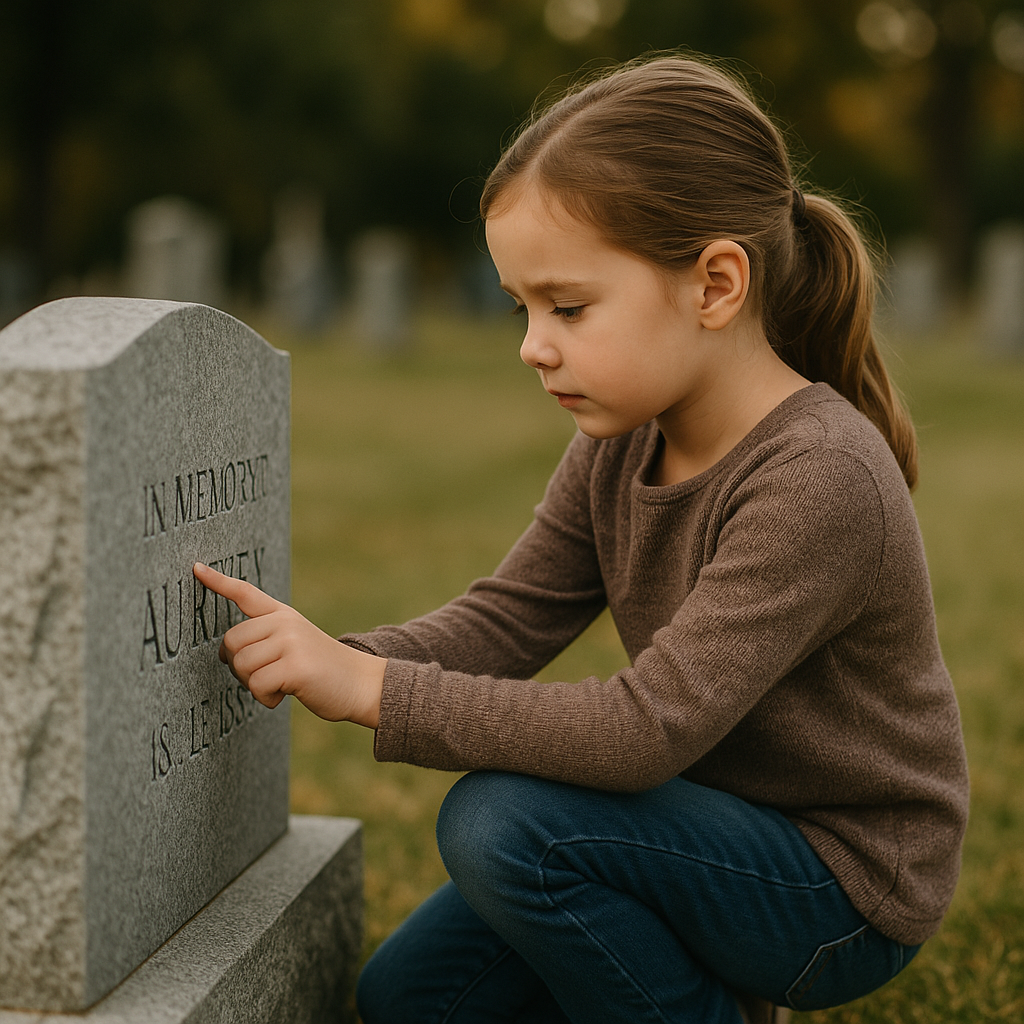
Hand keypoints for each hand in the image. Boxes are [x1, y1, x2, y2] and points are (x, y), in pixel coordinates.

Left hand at [192, 562, 384, 727]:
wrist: (362, 683)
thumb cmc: (322, 670)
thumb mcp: (296, 643)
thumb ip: (266, 638)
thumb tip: (226, 653)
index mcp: (283, 614)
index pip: (246, 593)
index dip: (218, 582)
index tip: (196, 568)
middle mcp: (285, 622)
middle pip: (231, 643)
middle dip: (239, 668)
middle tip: (263, 677)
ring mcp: (291, 642)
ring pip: (241, 666)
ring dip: (253, 686)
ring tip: (278, 686)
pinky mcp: (295, 666)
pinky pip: (256, 685)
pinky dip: (265, 699)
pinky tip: (283, 696)